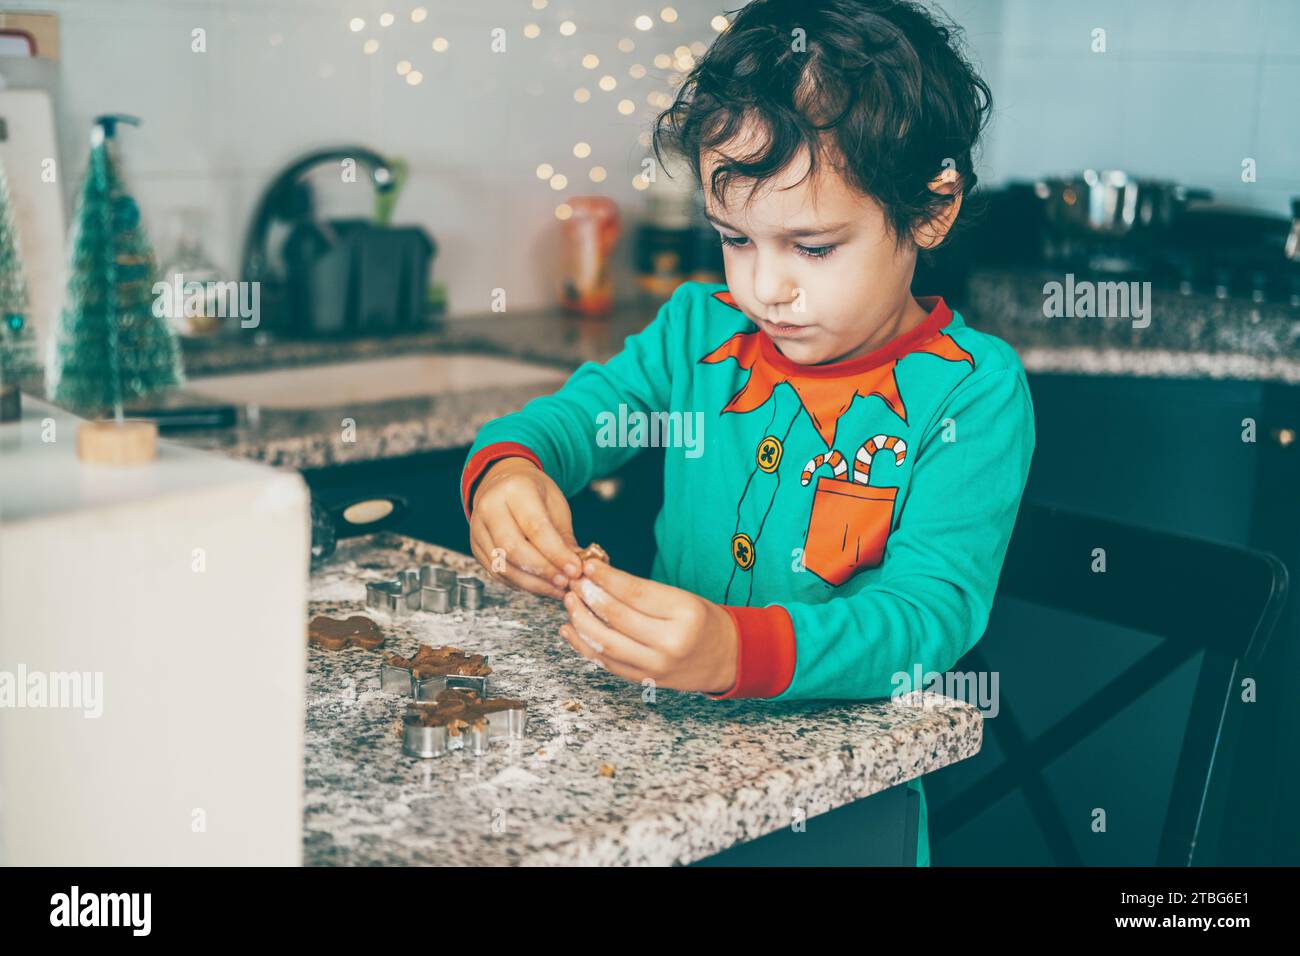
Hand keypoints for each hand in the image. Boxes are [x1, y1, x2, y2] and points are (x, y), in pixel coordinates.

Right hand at [469, 457, 582, 599]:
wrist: (503, 484)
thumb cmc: (533, 493)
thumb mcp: (555, 504)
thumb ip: (563, 536)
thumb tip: (575, 567)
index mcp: (514, 489)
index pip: (535, 527)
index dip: (556, 553)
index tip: (575, 569)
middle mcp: (490, 507)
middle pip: (513, 549)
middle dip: (543, 571)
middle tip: (565, 582)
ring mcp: (478, 529)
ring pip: (502, 566)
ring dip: (532, 584)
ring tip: (556, 588)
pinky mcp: (475, 547)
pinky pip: (496, 573)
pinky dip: (520, 584)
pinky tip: (539, 585)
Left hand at [558, 558, 738, 693]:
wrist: (726, 658)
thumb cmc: (702, 622)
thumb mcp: (683, 598)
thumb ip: (644, 591)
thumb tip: (599, 576)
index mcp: (685, 613)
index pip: (636, 593)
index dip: (607, 578)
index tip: (588, 566)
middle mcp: (671, 642)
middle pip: (618, 617)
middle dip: (589, 596)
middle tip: (574, 581)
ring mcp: (657, 665)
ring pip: (607, 643)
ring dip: (581, 620)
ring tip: (570, 602)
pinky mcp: (646, 680)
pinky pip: (607, 663)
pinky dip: (584, 646)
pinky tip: (570, 629)